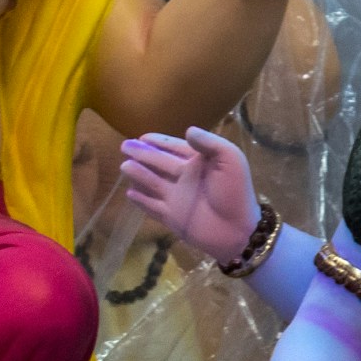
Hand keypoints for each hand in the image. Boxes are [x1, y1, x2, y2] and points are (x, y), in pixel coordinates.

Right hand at [119, 125, 260, 259]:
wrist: (236, 230)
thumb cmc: (235, 192)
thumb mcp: (231, 160)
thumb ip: (210, 144)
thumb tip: (188, 130)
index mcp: (199, 163)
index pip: (175, 148)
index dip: (160, 142)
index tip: (143, 137)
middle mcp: (185, 178)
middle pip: (159, 163)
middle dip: (142, 154)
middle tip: (124, 146)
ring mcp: (176, 198)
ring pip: (152, 182)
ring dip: (138, 174)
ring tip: (124, 166)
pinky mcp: (170, 216)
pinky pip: (151, 206)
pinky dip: (140, 200)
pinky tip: (129, 193)